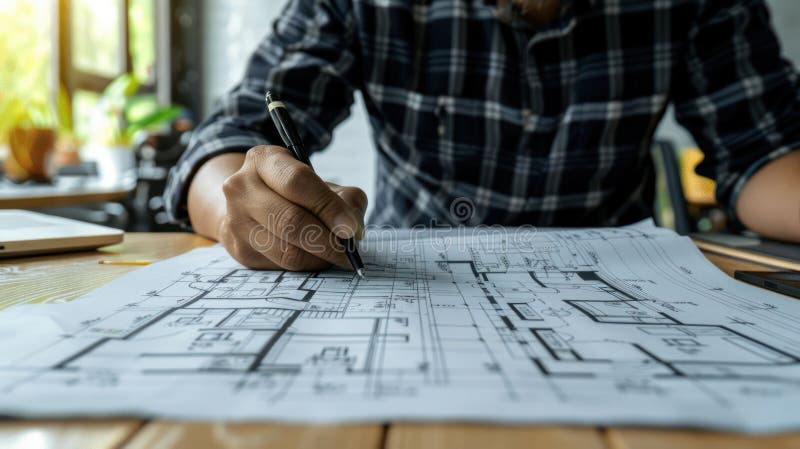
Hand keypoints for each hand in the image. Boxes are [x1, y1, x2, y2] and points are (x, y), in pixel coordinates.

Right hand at [218, 145, 366, 269]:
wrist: (248, 202)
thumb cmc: (293, 191)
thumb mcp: (320, 181)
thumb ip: (345, 198)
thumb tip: (353, 230)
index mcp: (263, 160)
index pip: (298, 182)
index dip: (328, 207)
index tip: (350, 228)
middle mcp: (242, 187)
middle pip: (290, 221)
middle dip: (327, 241)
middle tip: (349, 252)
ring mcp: (236, 220)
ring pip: (286, 250)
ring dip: (319, 258)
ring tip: (337, 255)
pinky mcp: (239, 249)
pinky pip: (280, 266)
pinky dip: (307, 265)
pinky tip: (317, 258)